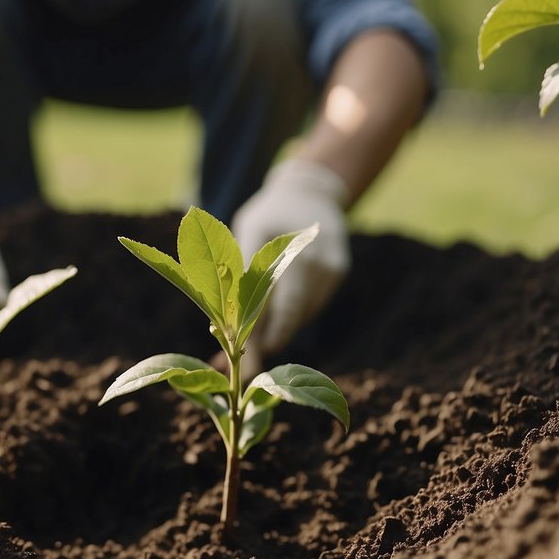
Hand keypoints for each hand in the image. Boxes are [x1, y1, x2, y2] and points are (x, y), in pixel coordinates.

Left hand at [231, 158, 349, 367]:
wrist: (310, 190)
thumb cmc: (266, 214)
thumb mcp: (246, 233)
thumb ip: (237, 275)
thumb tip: (218, 327)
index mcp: (286, 249)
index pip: (273, 305)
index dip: (260, 337)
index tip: (247, 365)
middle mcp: (312, 259)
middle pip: (290, 314)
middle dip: (269, 342)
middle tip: (249, 367)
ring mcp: (330, 266)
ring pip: (302, 313)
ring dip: (281, 328)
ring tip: (258, 340)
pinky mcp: (340, 271)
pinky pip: (313, 304)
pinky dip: (296, 313)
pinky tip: (279, 311)